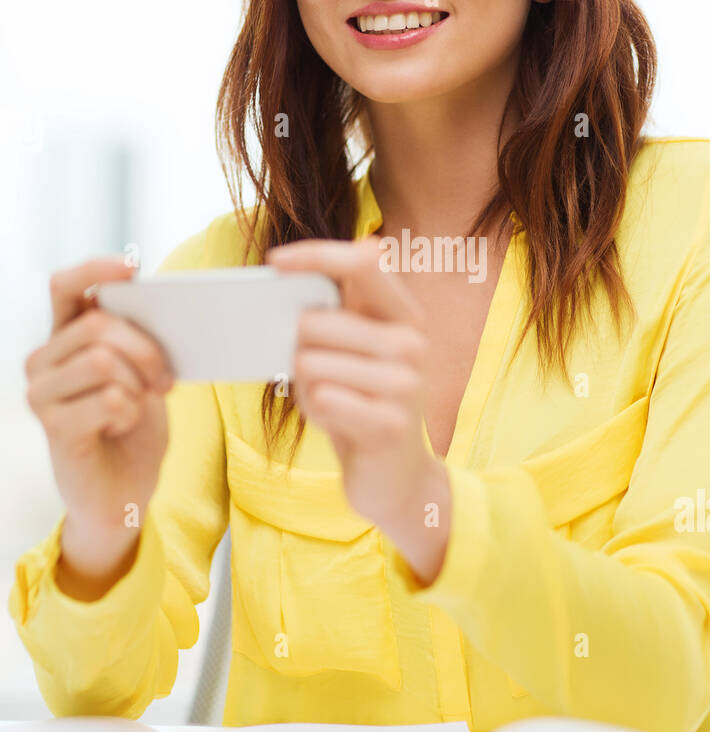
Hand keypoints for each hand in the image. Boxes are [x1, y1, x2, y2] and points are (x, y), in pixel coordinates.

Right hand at [24, 257, 175, 587]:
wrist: (125, 492)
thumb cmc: (133, 427)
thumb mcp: (142, 374)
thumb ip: (136, 339)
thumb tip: (158, 305)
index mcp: (64, 337)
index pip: (66, 286)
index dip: (96, 268)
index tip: (133, 265)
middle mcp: (43, 360)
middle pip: (98, 325)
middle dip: (146, 349)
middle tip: (165, 379)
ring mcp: (41, 394)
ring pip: (103, 360)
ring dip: (138, 385)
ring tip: (139, 405)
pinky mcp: (53, 427)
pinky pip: (109, 399)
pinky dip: (131, 413)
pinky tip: (121, 428)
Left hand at [265, 236, 450, 581]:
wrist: (395, 476)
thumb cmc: (359, 402)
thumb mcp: (349, 352)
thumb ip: (331, 313)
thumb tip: (287, 277)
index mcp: (404, 314)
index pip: (362, 263)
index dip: (315, 255)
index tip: (274, 262)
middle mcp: (412, 342)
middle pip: (316, 320)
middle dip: (296, 346)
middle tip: (317, 372)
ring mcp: (406, 383)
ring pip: (310, 362)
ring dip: (304, 385)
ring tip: (331, 400)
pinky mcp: (390, 423)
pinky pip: (321, 398)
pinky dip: (314, 410)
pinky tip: (335, 420)